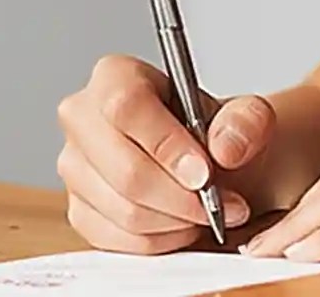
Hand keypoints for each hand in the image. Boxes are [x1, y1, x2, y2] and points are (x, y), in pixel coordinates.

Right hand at [56, 54, 275, 253]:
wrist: (196, 160)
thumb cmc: (208, 131)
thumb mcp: (242, 115)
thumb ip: (246, 122)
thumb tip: (225, 149)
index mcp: (114, 77)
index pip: (127, 108)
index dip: (168, 146)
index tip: (205, 173)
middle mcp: (82, 117)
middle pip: (125, 170)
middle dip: (183, 198)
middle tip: (220, 204)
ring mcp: (73, 165)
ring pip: (125, 211)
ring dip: (177, 222)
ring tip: (206, 211)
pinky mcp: (77, 207)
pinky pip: (118, 239)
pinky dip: (159, 241)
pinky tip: (180, 223)